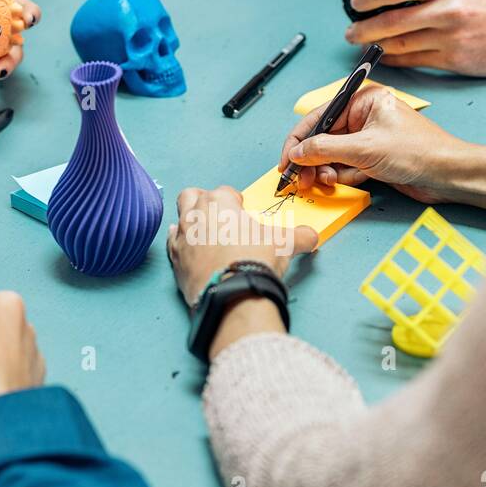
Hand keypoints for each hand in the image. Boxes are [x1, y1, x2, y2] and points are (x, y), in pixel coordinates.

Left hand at [167, 186, 316, 305]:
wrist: (232, 294)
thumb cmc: (255, 261)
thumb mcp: (284, 244)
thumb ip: (299, 236)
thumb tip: (312, 237)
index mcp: (220, 202)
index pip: (226, 192)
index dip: (236, 201)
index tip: (243, 212)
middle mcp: (196, 214)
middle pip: (193, 196)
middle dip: (205, 201)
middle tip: (220, 216)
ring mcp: (183, 236)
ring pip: (180, 217)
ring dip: (191, 220)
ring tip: (205, 231)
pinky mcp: (175, 259)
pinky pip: (173, 242)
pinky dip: (181, 243)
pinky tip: (189, 248)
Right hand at [280, 84, 466, 203]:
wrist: (448, 174)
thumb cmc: (418, 152)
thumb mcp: (364, 149)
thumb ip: (325, 150)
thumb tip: (297, 152)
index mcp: (362, 101)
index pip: (318, 117)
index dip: (298, 140)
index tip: (286, 161)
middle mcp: (363, 116)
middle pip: (322, 138)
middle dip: (312, 160)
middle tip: (302, 180)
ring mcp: (368, 138)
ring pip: (333, 156)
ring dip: (328, 171)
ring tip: (330, 181)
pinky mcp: (373, 158)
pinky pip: (347, 167)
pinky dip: (344, 176)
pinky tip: (351, 181)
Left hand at [346, 0, 485, 76]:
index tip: (355, 2)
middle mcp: (448, 10)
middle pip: (393, 21)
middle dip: (364, 29)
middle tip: (350, 32)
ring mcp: (450, 37)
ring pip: (401, 44)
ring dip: (375, 46)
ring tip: (362, 44)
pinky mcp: (453, 60)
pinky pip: (414, 60)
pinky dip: (394, 60)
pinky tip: (384, 56)